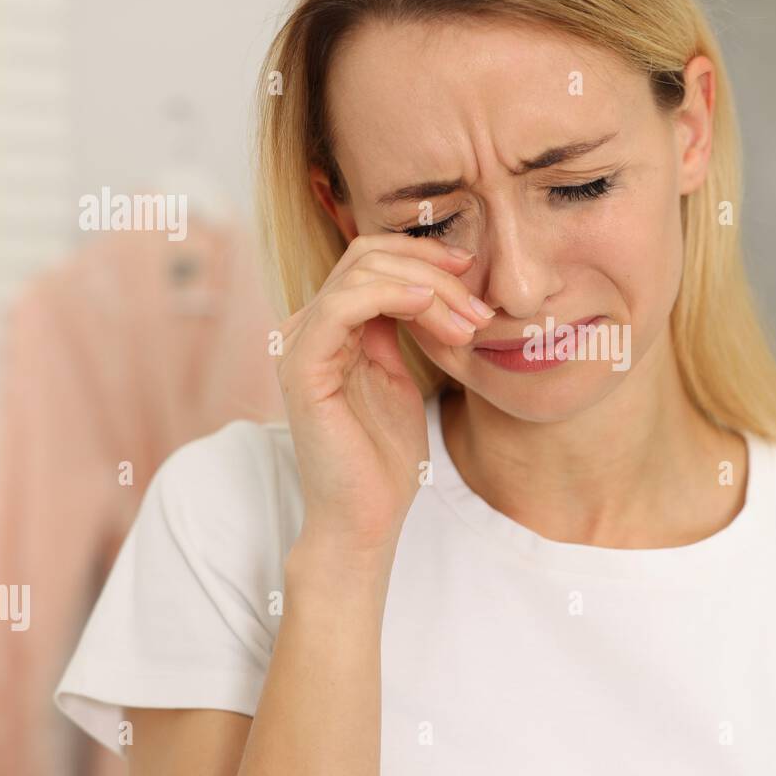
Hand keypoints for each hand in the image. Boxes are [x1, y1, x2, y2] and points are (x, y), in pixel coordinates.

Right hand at [275, 233, 493, 567]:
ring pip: (361, 273)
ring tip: (467, 324)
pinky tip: (430, 309)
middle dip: (432, 270)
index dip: (425, 256)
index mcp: (330, 328)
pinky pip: (344, 305)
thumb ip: (403, 330)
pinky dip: (393, 295)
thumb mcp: (401, 378)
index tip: (473, 271)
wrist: (366, 519)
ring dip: (427, 289)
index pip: (372, 260)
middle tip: (478, 306)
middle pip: (367, 256)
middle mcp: (306, 328)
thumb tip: (432, 285)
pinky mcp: (301, 368)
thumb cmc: (385, 459)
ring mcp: (298, 345)